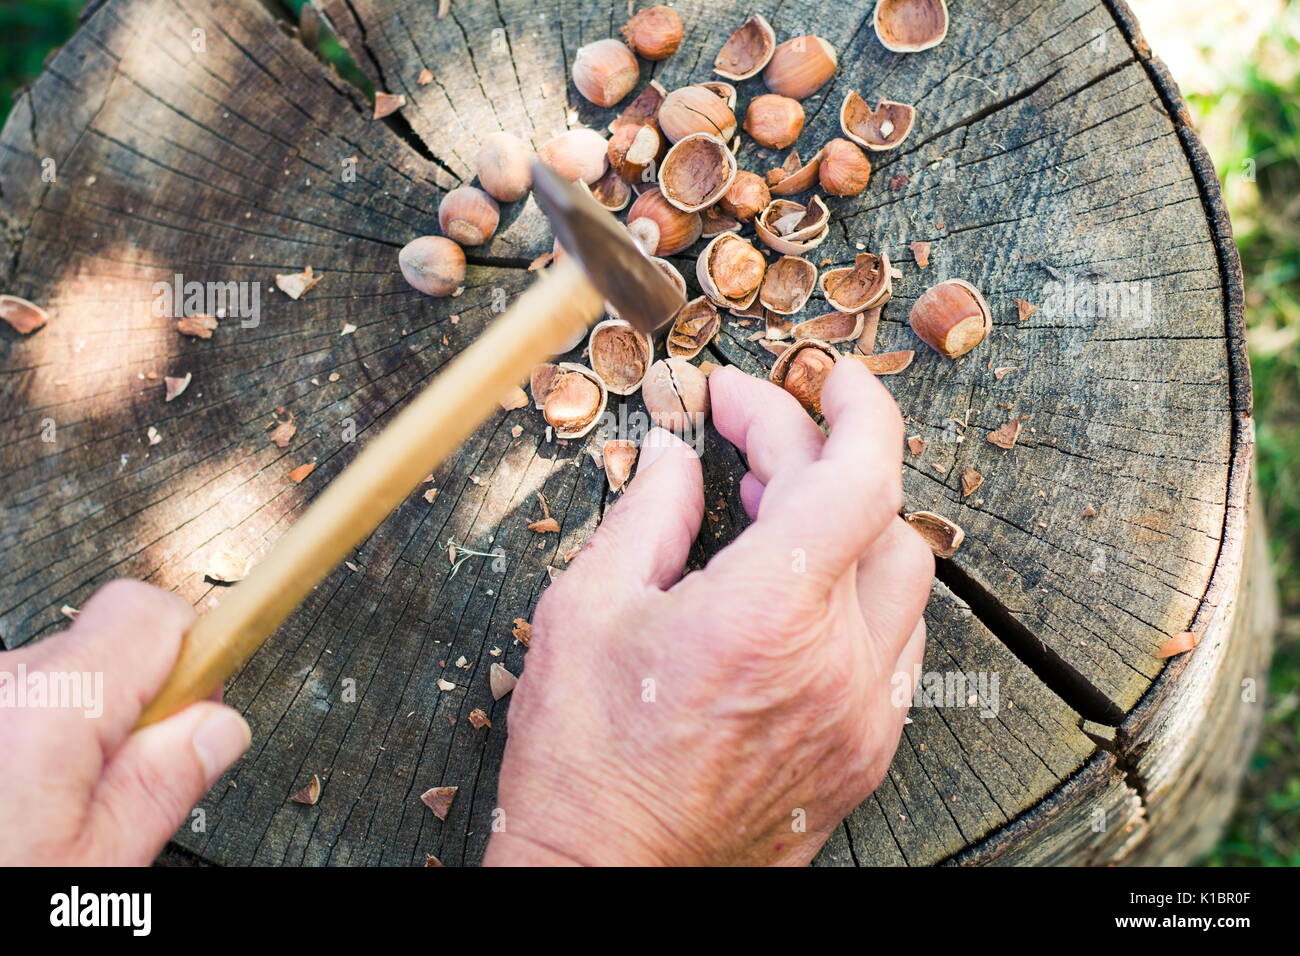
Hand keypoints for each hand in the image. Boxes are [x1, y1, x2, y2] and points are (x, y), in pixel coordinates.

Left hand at [0, 580, 249, 864]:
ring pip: (43, 680)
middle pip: (95, 647)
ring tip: (41, 810)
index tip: (194, 704)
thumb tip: (217, 727)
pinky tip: (6, 800)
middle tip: (115, 787)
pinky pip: (2, 702)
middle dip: (124, 704)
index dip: (187, 653)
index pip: (148, 613)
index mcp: (48, 708)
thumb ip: (161, 786)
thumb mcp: (94, 868)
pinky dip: (14, 739)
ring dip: (60, 728)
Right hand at [485, 359, 932, 865]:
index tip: (822, 376)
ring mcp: (861, 716)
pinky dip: (860, 594)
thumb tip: (678, 456)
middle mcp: (836, 666)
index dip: (853, 405)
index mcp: (766, 615)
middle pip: (882, 514)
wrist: (607, 881)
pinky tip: (801, 591)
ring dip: (848, 523)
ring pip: (905, 580)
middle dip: (818, 453)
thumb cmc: (585, 765)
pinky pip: (896, 645)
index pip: (860, 473)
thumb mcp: (586, 611)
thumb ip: (646, 514)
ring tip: (773, 512)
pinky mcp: (864, 753)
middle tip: (749, 441)